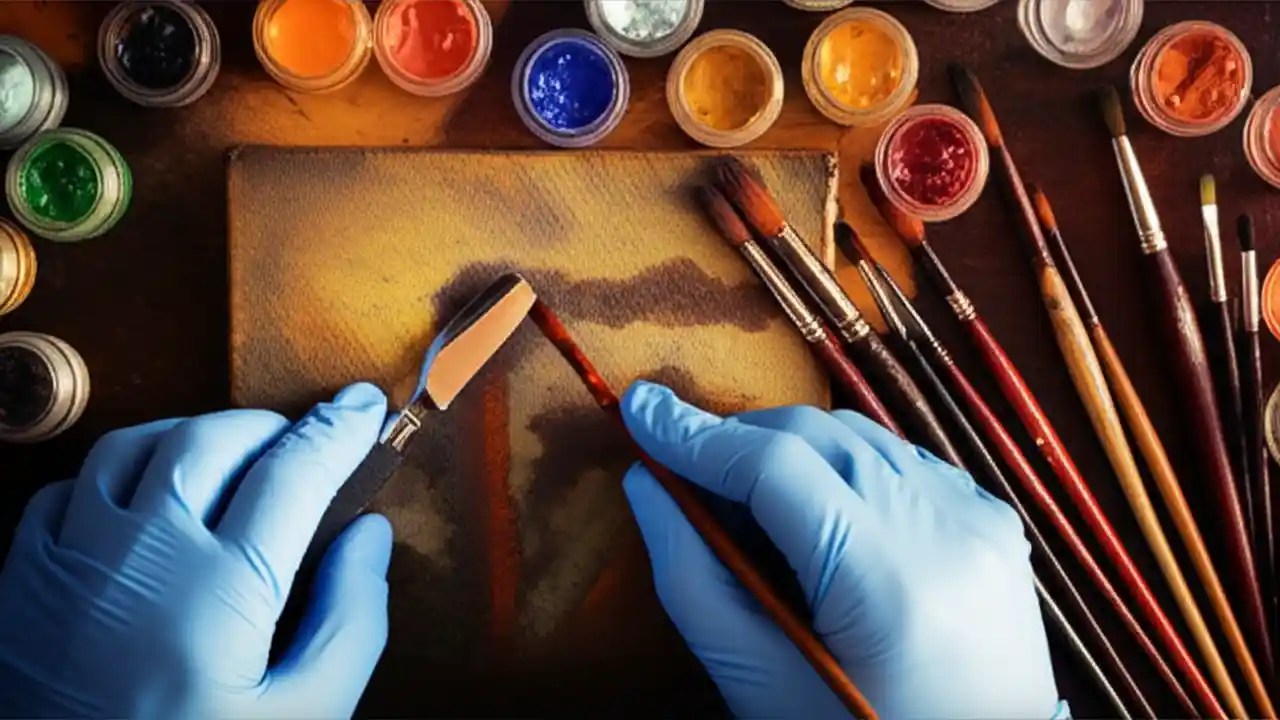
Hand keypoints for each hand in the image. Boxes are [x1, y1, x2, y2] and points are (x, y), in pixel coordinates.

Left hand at [0, 383, 390, 717]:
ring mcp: (73, 559)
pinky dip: (120, 474)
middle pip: (213, 438)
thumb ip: (350, 623)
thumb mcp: (303, 718)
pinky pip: (70, 488)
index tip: (365, 407)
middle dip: (270, 426)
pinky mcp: (24, 579)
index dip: (338, 429)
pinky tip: (146, 504)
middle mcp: (143, 554)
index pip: (294, 470)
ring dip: (194, 436)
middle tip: (305, 444)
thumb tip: (370, 537)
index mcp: (222, 591)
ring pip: (134, 445)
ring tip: (232, 460)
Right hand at [621, 381, 1058, 718]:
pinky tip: (819, 509)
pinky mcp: (991, 518)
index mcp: (887, 579)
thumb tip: (648, 483)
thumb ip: (694, 581)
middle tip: (681, 461)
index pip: (774, 467)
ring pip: (860, 436)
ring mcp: (978, 517)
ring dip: (789, 449)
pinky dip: (845, 468)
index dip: (697, 434)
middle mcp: (945, 528)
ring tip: (745, 493)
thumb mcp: (760, 683)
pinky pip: (901, 463)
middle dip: (738, 436)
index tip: (639, 411)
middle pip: (817, 435)